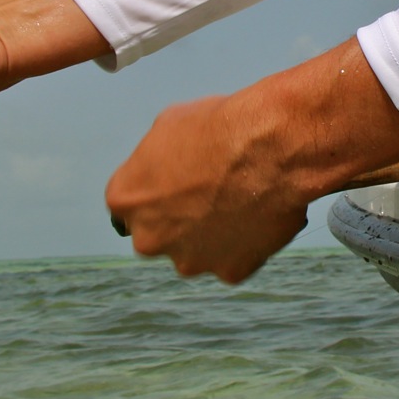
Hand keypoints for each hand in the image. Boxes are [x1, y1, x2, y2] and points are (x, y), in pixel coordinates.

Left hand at [105, 90, 310, 282]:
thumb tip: (161, 167)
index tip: (174, 182)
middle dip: (177, 218)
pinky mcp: (228, 272)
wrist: (272, 149)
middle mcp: (149, 238)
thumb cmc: (218, 128)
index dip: (154, 190)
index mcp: (125, 200)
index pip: (128, 202)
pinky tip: (257, 217)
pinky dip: (243, 245)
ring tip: (237, 202)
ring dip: (209, 235)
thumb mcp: (168, 126)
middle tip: (207, 194)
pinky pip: (231, 260)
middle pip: (157, 233)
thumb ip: (154, 160)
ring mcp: (188, 259)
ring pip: (194, 251)